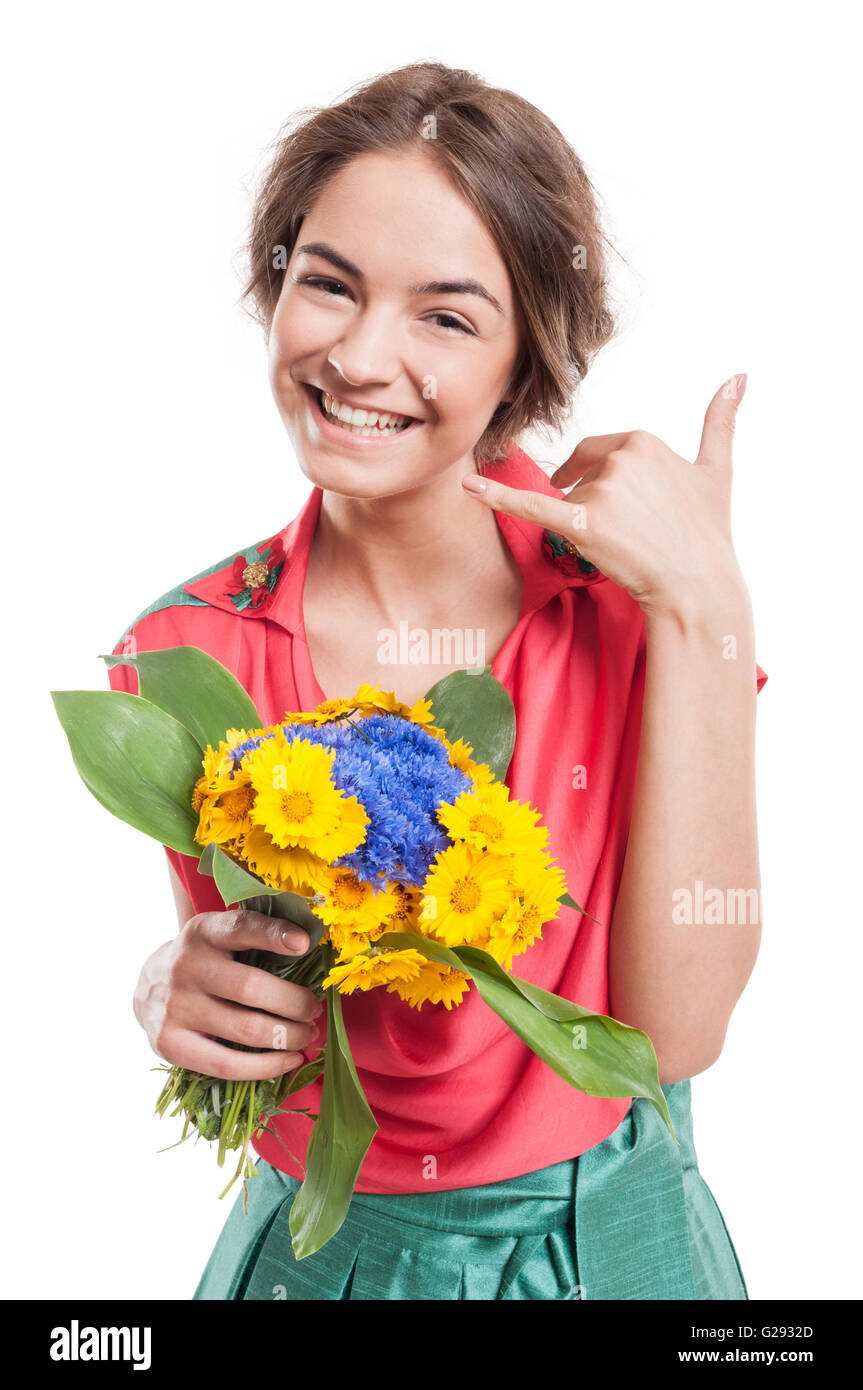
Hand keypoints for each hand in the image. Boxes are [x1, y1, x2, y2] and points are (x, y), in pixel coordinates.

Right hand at [133, 908, 322, 1079]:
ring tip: (308, 1034)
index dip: (273, 934)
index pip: (241, 927)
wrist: (150, 986)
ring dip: (289, 1036)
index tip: (304, 943)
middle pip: (251, 988)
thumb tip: (310, 947)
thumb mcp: (223, 936)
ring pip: (245, 1030)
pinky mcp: (169, 1044)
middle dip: (295, 1003)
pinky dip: (267, 1066)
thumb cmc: (207, 961)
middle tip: (315, 1009)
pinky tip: (290, 1059)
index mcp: (204, 931)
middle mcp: (186, 966)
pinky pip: (227, 1065)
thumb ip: (259, 937)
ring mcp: (175, 1007)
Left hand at [463, 374, 750, 617]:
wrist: (699, 584)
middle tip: (623, 533)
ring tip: (624, 547)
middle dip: (594, 501)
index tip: (608, 500)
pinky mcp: (582, 524)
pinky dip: (496, 495)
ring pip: (570, 502)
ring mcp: (601, 491)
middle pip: (583, 476)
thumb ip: (721, 421)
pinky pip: (531, 505)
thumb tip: (739, 375)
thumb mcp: (716, 471)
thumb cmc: (707, 532)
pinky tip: (468, 486)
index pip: (601, 451)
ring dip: (586, 524)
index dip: (598, 475)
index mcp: (642, 439)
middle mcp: (620, 459)